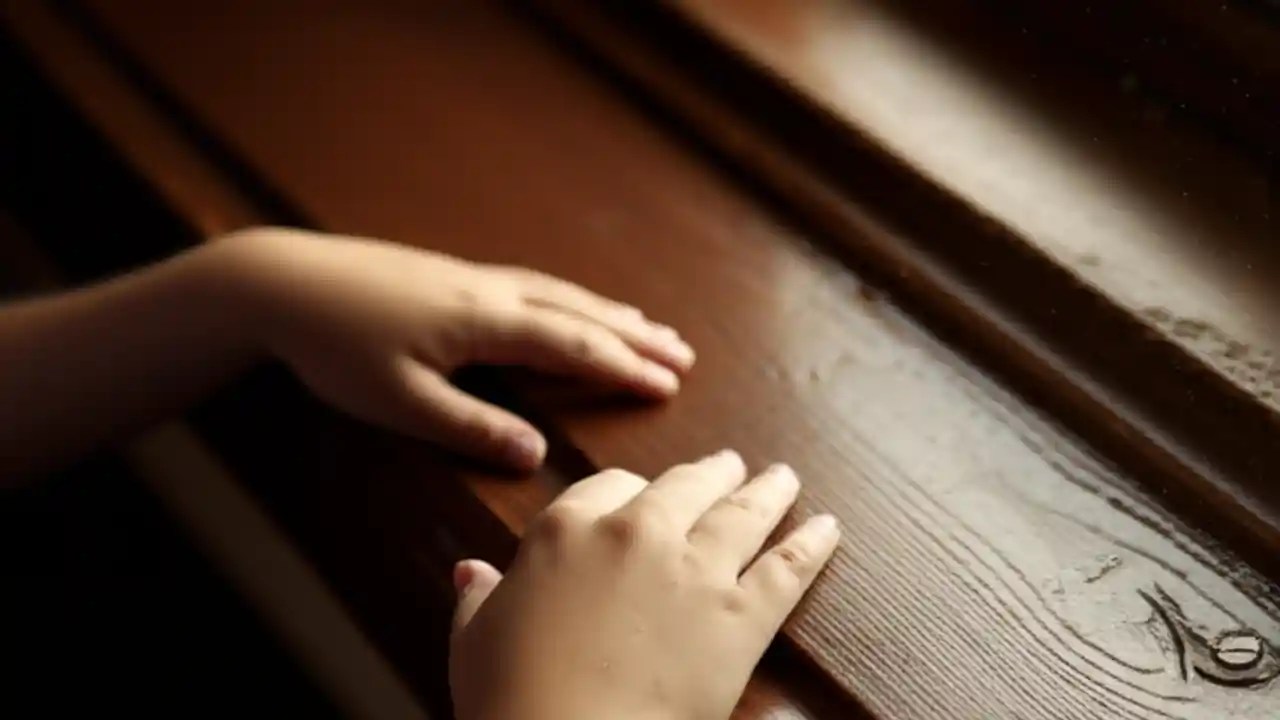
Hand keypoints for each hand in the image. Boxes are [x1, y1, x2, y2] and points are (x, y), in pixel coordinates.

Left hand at [209, 228, 694, 468]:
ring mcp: (471, 276)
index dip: (624, 366)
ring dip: (608, 312)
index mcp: (484, 323)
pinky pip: (533, 283)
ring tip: (646, 325)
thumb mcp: (398, 401)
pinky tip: (568, 305)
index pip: (572, 345)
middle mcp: (490, 291)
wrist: (281, 280)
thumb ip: (469, 427)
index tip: (669, 384)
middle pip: (578, 312)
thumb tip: (535, 455)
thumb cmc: (334, 347)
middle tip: (683, 353)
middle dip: (634, 335)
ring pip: (559, 292)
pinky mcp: (451, 274)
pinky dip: (570, 298)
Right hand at [449, 451, 839, 719]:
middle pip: (683, 486)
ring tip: (784, 477)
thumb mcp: (473, 641)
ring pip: (741, 514)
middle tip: (729, 464)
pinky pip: (787, 569)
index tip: (644, 495)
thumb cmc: (509, 702)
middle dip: (710, 473)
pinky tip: (830, 527)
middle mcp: (635, 534)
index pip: (607, 486)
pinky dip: (813, 544)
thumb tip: (471, 571)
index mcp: (567, 530)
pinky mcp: (742, 619)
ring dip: (767, 491)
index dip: (629, 490)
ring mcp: (695, 572)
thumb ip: (480, 597)